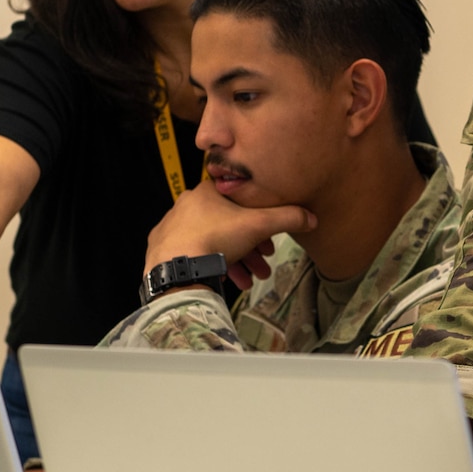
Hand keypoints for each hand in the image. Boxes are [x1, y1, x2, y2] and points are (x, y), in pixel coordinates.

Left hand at [146, 181, 314, 291]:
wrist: (177, 267)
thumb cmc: (213, 239)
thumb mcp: (259, 225)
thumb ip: (286, 218)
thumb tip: (309, 217)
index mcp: (206, 191)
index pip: (240, 204)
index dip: (259, 223)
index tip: (267, 242)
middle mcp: (187, 205)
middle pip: (228, 227)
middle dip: (249, 250)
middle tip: (262, 266)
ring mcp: (173, 227)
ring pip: (212, 243)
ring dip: (234, 262)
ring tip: (247, 280)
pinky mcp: (163, 247)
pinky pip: (193, 254)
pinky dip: (210, 266)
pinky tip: (222, 279)